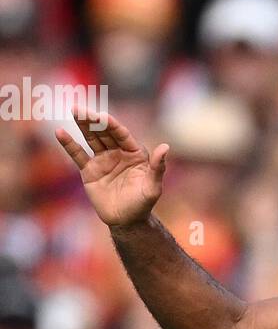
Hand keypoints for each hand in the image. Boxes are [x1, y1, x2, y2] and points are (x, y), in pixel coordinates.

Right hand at [55, 112, 168, 227]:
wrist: (126, 220)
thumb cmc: (142, 203)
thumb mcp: (152, 187)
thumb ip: (157, 167)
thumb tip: (165, 147)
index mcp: (134, 153)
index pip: (122, 135)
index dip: (112, 125)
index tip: (103, 116)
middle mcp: (118, 152)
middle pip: (104, 133)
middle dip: (94, 120)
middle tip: (82, 108)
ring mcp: (103, 160)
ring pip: (91, 138)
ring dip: (83, 125)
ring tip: (75, 110)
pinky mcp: (89, 170)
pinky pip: (78, 155)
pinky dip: (69, 144)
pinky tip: (60, 132)